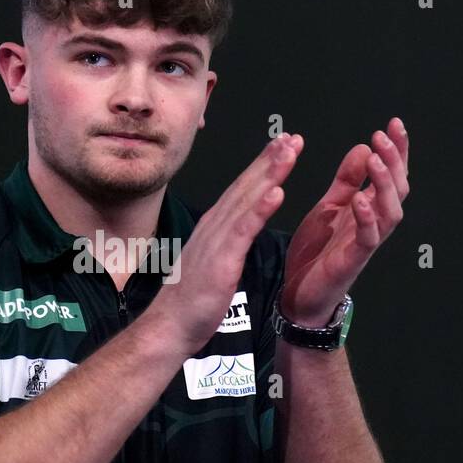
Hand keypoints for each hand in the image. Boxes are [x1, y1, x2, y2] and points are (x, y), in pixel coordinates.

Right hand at [149, 133, 301, 354]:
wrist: (170, 325)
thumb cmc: (191, 300)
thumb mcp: (212, 262)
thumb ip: (225, 242)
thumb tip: (236, 231)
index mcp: (215, 227)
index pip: (242, 190)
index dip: (263, 165)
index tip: (282, 145)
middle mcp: (215, 226)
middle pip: (246, 186)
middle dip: (270, 159)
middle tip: (292, 137)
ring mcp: (217, 240)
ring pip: (247, 200)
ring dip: (269, 173)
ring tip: (289, 151)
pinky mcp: (222, 259)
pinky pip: (244, 230)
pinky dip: (260, 209)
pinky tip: (277, 192)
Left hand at [280, 117, 410, 324]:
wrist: (300, 294)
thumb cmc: (318, 251)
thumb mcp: (330, 207)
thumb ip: (346, 181)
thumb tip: (363, 147)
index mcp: (368, 208)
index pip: (391, 174)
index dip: (397, 150)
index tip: (394, 124)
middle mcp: (374, 223)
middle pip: (398, 189)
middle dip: (395, 161)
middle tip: (384, 136)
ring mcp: (367, 243)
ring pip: (391, 211)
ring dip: (384, 184)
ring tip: (376, 160)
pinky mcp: (353, 260)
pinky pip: (368, 238)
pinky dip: (366, 217)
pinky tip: (360, 199)